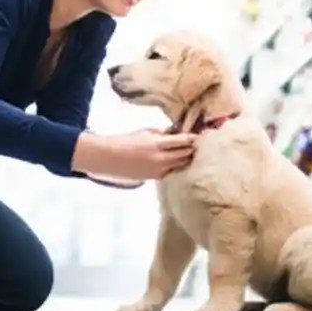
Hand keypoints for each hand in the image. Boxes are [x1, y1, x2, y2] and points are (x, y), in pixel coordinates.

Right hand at [71, 129, 196, 181]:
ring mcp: (159, 170)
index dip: (195, 138)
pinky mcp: (155, 177)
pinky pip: (173, 171)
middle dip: (194, 149)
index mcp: (158, 144)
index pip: (184, 141)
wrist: (109, 158)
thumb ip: (163, 133)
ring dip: (187, 158)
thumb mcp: (146, 132)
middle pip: (187, 154)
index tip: (202, 135)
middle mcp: (161, 159)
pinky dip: (178, 166)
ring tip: (193, 153)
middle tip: (201, 144)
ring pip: (182, 165)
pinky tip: (179, 162)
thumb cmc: (126, 141)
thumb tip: (178, 133)